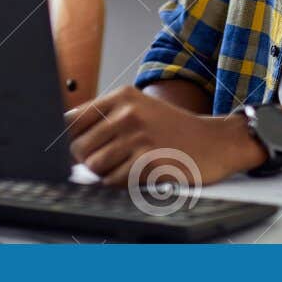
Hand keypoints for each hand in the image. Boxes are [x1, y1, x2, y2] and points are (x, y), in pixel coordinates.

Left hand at [65, 85, 262, 186]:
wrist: (215, 142)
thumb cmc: (174, 130)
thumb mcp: (140, 109)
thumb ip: (105, 120)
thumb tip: (66, 145)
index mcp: (121, 97)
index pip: (72, 120)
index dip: (66, 141)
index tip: (70, 153)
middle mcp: (127, 113)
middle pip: (79, 148)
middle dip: (87, 162)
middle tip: (106, 165)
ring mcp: (138, 137)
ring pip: (94, 166)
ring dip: (104, 175)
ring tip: (126, 168)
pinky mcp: (148, 161)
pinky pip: (113, 181)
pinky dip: (120, 184)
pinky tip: (137, 175)